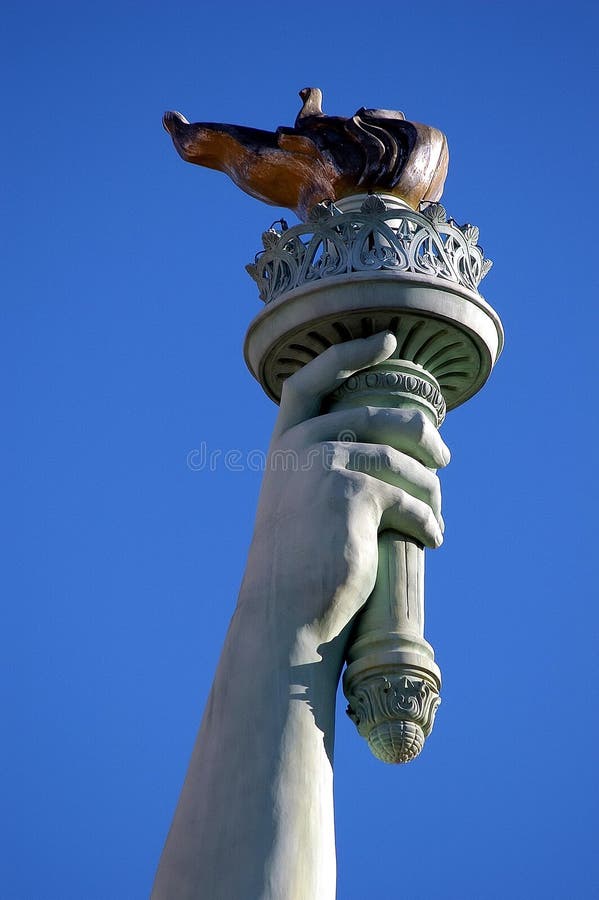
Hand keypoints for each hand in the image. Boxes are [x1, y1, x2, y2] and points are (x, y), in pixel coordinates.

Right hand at [242, 331, 449, 653]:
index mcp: (284, 444)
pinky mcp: (350, 492)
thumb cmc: (302, 566)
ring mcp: (322, 464)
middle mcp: (299, 446)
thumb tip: (401, 444)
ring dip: (429, 490)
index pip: (310, 380)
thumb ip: (333, 466)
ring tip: (437, 516)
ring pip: (400, 458)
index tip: (389, 341)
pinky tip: (433, 540)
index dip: (349, 354)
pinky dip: (428, 520)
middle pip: (376, 413)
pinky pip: (408, 496)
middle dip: (421, 433)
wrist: (286, 614)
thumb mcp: (308, 504)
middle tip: (445, 459)